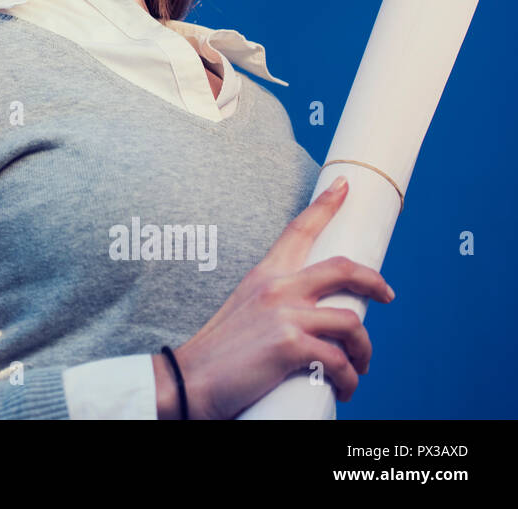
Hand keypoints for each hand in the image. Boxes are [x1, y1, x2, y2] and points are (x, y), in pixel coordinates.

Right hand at [155, 176, 395, 418]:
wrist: (189, 380)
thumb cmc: (218, 354)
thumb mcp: (245, 313)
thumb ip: (277, 307)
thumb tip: (314, 320)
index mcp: (263, 276)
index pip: (297, 231)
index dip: (324, 205)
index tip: (344, 186)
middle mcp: (276, 287)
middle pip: (342, 268)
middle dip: (374, 281)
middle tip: (386, 295)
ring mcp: (284, 314)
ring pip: (351, 322)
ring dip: (363, 350)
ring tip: (358, 367)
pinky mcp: (291, 345)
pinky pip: (340, 361)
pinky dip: (348, 380)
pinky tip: (344, 389)